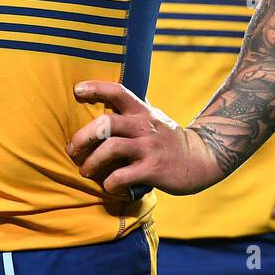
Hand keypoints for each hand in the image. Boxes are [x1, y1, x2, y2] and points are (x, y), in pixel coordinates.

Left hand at [67, 81, 222, 196]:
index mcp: (142, 111)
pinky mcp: (153, 170)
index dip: (96, 88)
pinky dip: (109, 182)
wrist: (201, 159)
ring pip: (112, 148)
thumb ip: (131, 111)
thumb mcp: (153, 118)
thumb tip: (102, 102)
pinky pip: (123, 175)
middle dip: (83, 136)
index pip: (118, 91)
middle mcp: (144, 126)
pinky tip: (108, 186)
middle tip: (73, 149)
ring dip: (92, 161)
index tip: (77, 90)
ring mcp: (149, 148)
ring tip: (85, 170)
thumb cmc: (168, 140)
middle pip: (106, 123)